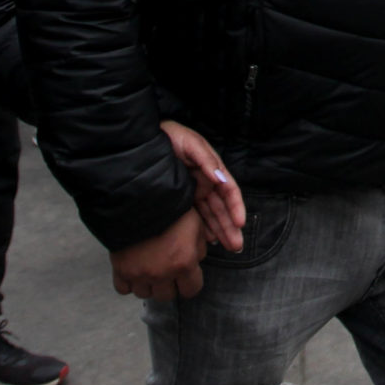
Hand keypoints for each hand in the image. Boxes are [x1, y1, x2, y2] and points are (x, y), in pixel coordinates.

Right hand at [111, 209, 206, 300]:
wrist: (139, 197)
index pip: (191, 290)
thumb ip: (199, 247)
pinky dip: (128, 282)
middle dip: (169, 284)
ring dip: (148, 283)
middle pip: (167, 296)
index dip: (190, 282)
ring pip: (145, 294)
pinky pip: (124, 289)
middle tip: (166, 269)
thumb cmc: (170, 208)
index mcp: (184, 263)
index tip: (186, 274)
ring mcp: (140, 274)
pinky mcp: (120, 270)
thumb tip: (197, 260)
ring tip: (148, 266)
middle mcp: (162, 274)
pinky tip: (133, 269)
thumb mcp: (195, 224)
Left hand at [161, 120, 246, 253]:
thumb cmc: (171, 136)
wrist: (144, 140)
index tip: (240, 223)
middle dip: (230, 226)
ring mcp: (194, 190)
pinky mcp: (181, 197)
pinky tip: (208, 240)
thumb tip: (219, 178)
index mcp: (212, 169)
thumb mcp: (191, 143)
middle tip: (236, 246)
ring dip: (220, 230)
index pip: (229, 191)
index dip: (236, 207)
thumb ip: (206, 160)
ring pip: (211, 214)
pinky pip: (195, 215)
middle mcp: (206, 181)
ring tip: (228, 248)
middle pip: (222, 207)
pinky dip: (204, 227)